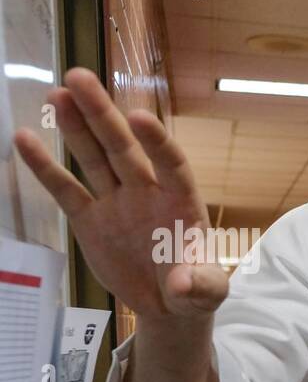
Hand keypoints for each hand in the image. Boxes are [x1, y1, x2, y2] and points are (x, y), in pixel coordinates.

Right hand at [13, 67, 226, 321]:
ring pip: (94, 158)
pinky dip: (46, 166)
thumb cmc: (196, 289)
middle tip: (80, 77)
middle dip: (103, 115)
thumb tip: (183, 286)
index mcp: (181, 201)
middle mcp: (147, 191)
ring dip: (75, 126)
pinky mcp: (90, 217)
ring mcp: (116, 201)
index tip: (139, 118)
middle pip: (124, 148)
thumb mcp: (208, 294)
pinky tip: (25, 139)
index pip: (171, 163)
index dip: (156, 142)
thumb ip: (202, 286)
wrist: (167, 304)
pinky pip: (66, 189)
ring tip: (55, 93)